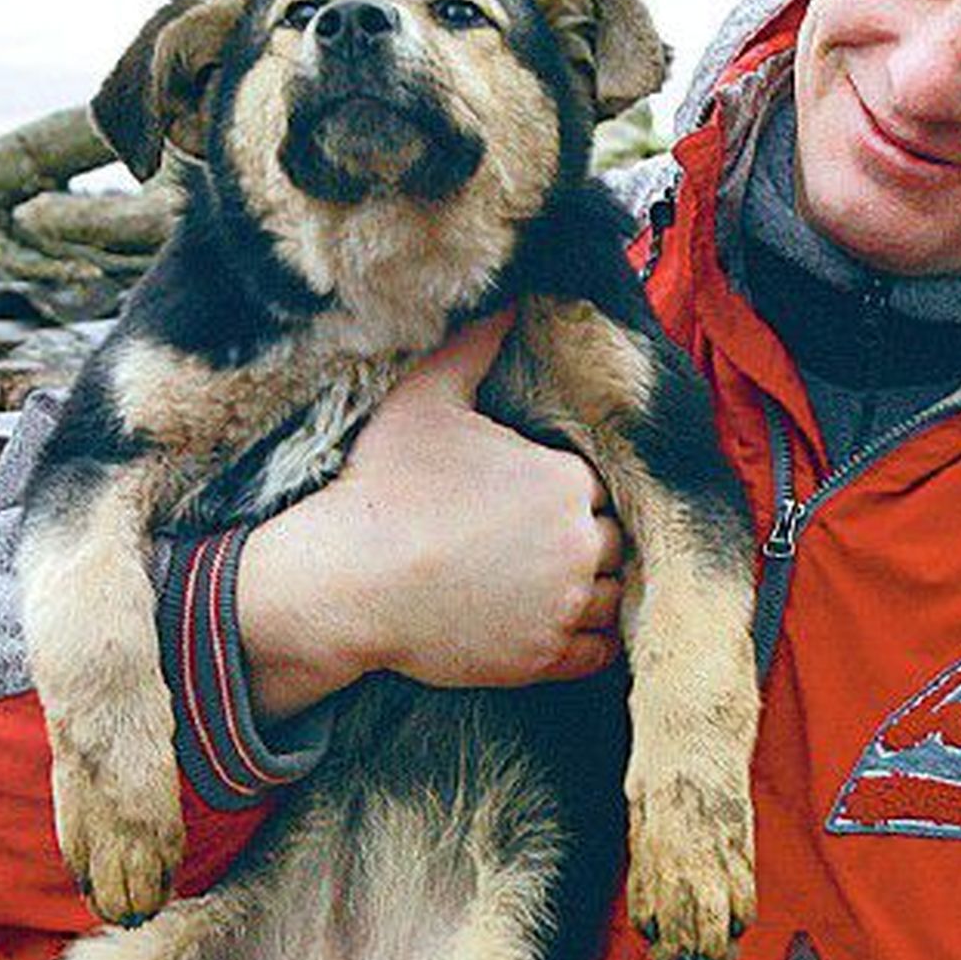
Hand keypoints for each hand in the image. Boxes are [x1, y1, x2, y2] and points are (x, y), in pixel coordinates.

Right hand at [236, 312, 623, 721]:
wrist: (346, 582)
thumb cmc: (383, 489)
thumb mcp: (427, 399)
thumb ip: (476, 346)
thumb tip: (510, 299)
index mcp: (565, 480)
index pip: (598, 486)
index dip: (569, 492)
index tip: (529, 500)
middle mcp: (578, 545)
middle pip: (614, 540)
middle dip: (585, 539)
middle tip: (538, 542)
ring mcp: (564, 607)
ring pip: (614, 596)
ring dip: (593, 589)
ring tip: (551, 581)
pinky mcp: (544, 660)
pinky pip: (600, 651)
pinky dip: (591, 640)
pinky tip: (561, 622)